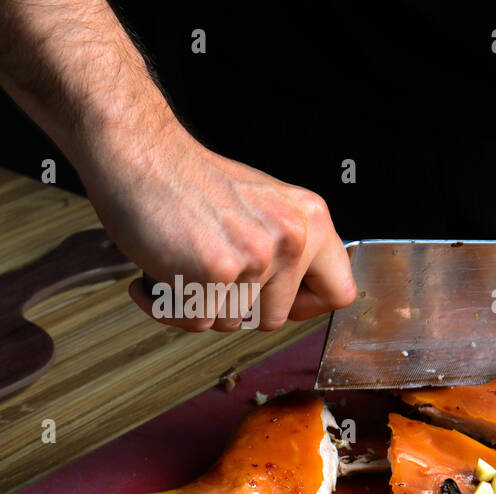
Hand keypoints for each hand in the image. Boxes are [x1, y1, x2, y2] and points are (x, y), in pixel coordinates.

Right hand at [85, 132, 355, 331]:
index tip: (274, 297)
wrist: (139, 151)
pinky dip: (167, 306)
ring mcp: (257, 255)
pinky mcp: (216, 270)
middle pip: (273, 320)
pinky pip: (196, 322)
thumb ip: (292, 251)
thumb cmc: (192, 184)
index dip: (305, 306)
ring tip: (183, 260)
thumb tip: (306, 301)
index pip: (340, 294)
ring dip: (199, 303)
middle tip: (208, 269)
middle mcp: (292, 237)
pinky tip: (158, 272)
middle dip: (235, 306)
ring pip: (232, 324)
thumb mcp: (266, 209)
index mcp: (311, 221)